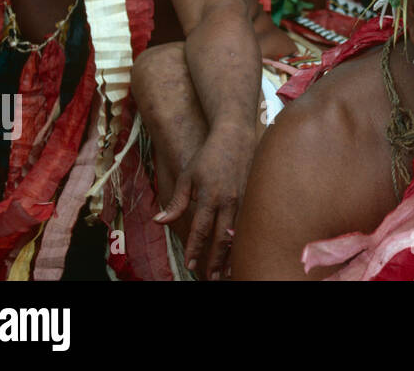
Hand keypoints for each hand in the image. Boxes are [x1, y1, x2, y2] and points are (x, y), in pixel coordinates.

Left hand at [153, 121, 255, 279]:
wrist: (236, 134)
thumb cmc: (209, 155)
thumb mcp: (187, 176)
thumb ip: (176, 202)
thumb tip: (159, 221)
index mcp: (210, 196)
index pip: (201, 230)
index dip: (195, 249)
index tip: (190, 264)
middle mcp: (229, 200)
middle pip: (222, 237)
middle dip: (216, 260)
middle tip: (210, 277)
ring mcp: (244, 198)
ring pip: (238, 233)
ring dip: (232, 253)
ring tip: (226, 271)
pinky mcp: (254, 195)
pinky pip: (249, 222)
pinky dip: (243, 239)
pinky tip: (241, 250)